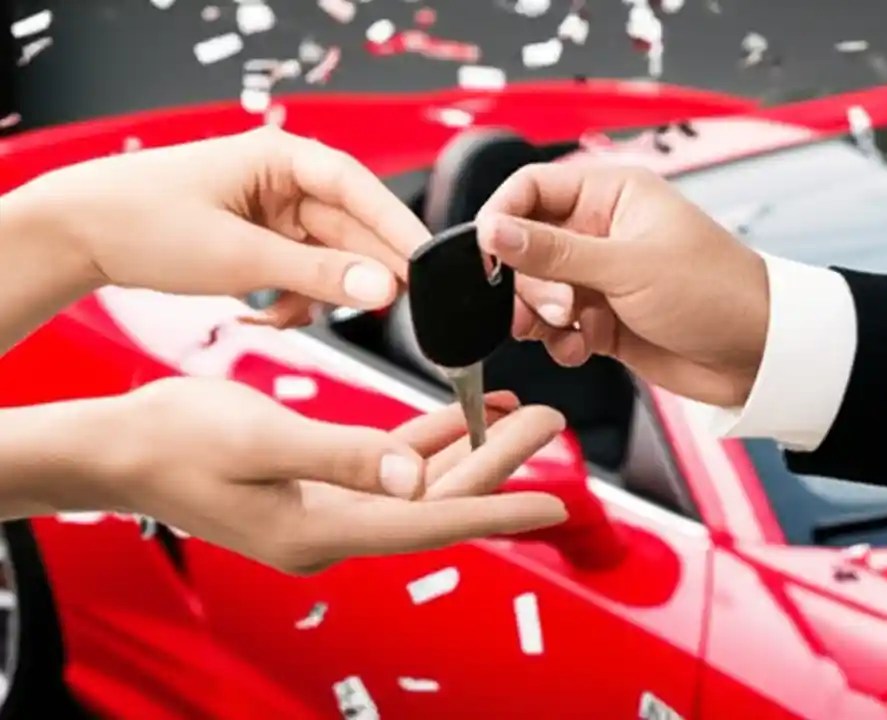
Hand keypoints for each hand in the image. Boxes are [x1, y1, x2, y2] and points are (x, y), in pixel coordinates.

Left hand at [9, 126, 428, 326]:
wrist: (78, 236)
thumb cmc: (144, 221)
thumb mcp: (240, 257)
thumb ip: (319, 275)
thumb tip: (384, 289)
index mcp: (281, 157)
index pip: (360, 188)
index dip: (398, 227)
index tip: (429, 264)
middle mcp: (283, 181)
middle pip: (350, 228)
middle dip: (361, 274)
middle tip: (386, 310)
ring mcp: (272, 213)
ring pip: (327, 259)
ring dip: (318, 296)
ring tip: (289, 317)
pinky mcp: (259, 242)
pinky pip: (300, 275)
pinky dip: (291, 302)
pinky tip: (265, 318)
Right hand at [61, 378, 565, 574]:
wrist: (118, 446)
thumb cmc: (176, 442)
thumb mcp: (260, 440)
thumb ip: (342, 457)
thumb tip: (414, 477)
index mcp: (324, 530)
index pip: (432, 525)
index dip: (497, 512)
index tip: (554, 505)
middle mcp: (334, 529)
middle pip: (438, 499)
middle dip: (499, 465)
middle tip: (552, 426)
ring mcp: (327, 507)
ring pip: (421, 481)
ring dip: (471, 448)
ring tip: (524, 416)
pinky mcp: (318, 482)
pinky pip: (389, 463)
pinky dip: (428, 439)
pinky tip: (460, 415)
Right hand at [476, 164, 767, 406]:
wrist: (758, 355)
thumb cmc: (716, 291)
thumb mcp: (629, 267)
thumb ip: (554, 252)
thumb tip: (493, 231)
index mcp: (611, 194)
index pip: (531, 188)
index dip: (502, 219)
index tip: (487, 254)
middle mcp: (601, 230)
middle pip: (526, 246)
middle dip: (531, 282)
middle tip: (556, 308)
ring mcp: (601, 277)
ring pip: (537, 290)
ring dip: (541, 315)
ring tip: (570, 331)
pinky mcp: (603, 318)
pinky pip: (556, 326)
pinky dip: (560, 341)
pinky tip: (582, 348)